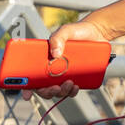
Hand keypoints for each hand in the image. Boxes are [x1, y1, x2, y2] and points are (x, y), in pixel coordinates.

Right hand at [0, 17, 116, 100]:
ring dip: (61, 92)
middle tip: (54, 87)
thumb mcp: (66, 30)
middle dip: (46, 92)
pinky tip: (76, 86)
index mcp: (43, 58)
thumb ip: (58, 37)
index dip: (25, 87)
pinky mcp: (76, 78)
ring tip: (70, 83)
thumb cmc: (78, 31)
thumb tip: (55, 54)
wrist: (98, 33)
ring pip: (57, 91)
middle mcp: (51, 69)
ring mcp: (64, 74)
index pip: (30, 75)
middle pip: (42, 87)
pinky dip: (72, 92)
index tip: (27, 94)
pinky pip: (71, 90)